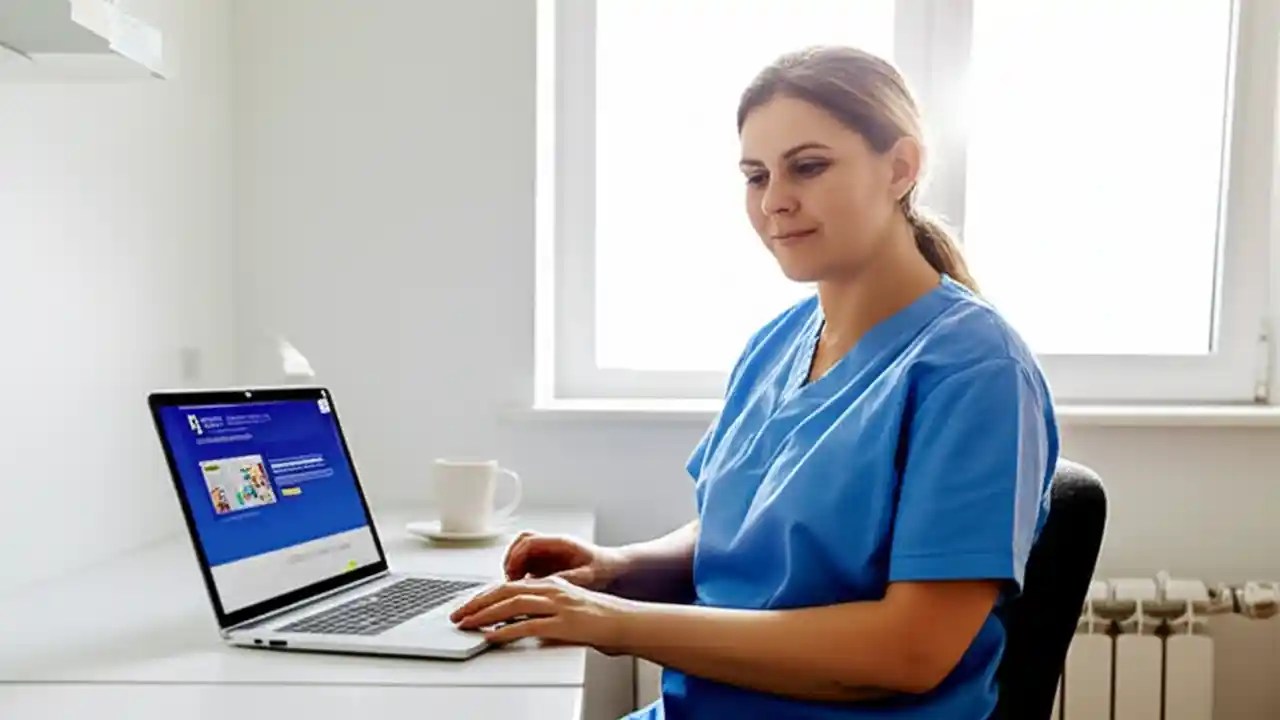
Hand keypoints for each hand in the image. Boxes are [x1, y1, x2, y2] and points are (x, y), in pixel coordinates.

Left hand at [449, 576, 636, 650]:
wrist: (630, 623)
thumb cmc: (603, 620)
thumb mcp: (568, 609)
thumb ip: (544, 613)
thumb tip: (520, 625)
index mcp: (552, 584)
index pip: (510, 585)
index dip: (486, 595)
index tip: (468, 605)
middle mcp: (553, 590)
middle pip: (506, 591)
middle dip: (477, 603)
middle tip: (458, 614)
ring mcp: (559, 605)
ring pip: (512, 605)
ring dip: (485, 615)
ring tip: (467, 624)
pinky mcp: (564, 624)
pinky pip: (528, 626)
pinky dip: (506, 631)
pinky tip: (493, 637)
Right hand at [502, 531, 624, 590]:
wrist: (616, 570)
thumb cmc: (605, 570)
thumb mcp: (587, 577)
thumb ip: (565, 579)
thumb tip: (542, 585)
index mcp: (561, 543)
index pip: (529, 541)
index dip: (516, 557)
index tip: (512, 575)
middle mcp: (552, 545)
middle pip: (521, 543)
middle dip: (510, 560)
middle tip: (509, 581)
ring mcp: (549, 553)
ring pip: (521, 554)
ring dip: (514, 568)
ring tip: (514, 588)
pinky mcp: (548, 564)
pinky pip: (527, 565)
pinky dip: (521, 575)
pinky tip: (524, 591)